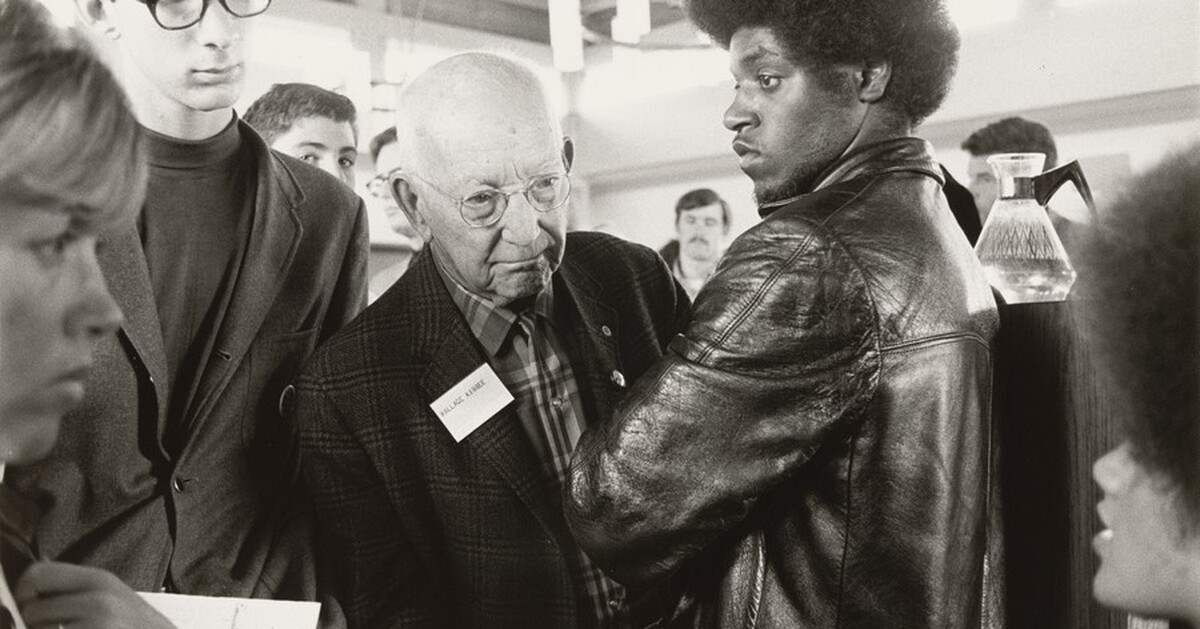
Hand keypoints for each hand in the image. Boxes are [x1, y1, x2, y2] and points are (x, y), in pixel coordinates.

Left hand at [13, 562, 174, 628]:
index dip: (24, 591)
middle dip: (36, 624)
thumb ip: (77, 584)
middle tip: (54, 626)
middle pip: (33, 610)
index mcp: (100, 580)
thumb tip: (37, 576)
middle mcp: (99, 600)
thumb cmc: (137, 624)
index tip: (26, 604)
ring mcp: (99, 625)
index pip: (37, 574)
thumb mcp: (112, 593)